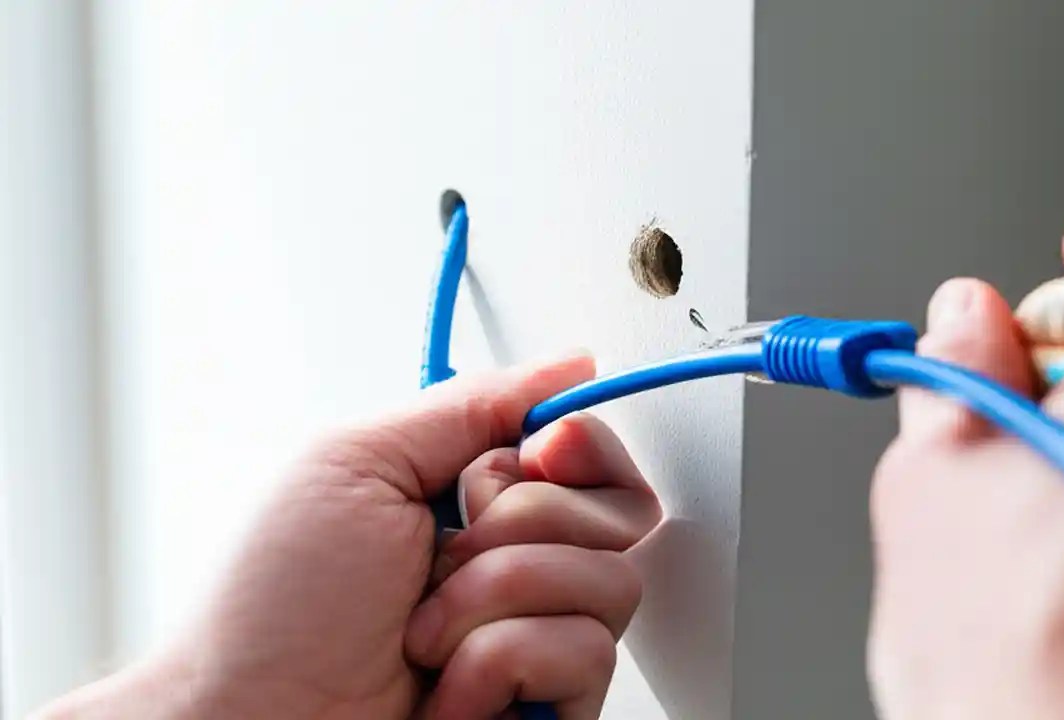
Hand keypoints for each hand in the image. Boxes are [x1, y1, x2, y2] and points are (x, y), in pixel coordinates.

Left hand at [38, 355, 661, 719]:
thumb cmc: (272, 610)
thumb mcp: (355, 464)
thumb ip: (469, 406)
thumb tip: (570, 365)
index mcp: (475, 501)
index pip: (588, 453)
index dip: (580, 441)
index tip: (539, 448)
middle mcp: (518, 564)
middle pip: (619, 509)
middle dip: (522, 521)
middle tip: (445, 553)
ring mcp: (538, 638)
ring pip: (611, 582)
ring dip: (496, 597)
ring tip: (425, 635)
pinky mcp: (552, 705)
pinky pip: (588, 655)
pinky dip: (500, 665)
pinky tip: (448, 687)